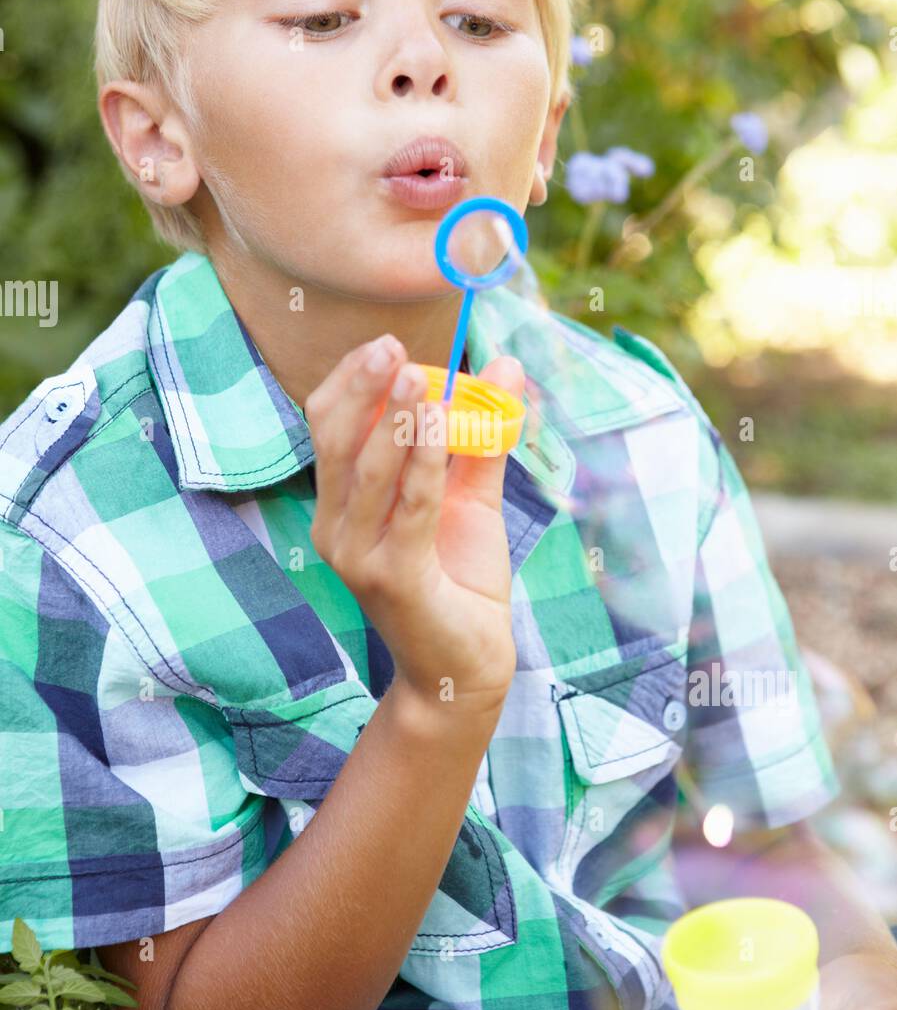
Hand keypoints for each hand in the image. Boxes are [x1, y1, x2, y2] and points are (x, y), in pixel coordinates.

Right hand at [304, 333, 525, 709]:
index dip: (350, 382)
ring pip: (369, 471)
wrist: (466, 665)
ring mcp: (357, 556)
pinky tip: (441, 424)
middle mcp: (335, 528)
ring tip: (415, 375)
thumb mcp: (470, 496)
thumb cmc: (460, 579)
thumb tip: (508, 367)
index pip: (327, 428)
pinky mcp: (391, 577)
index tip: (385, 344)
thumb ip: (483, 434)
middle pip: (335, 441)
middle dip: (362, 389)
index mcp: (341, 504)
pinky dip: (424, 462)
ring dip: (393, 420)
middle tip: (392, 346)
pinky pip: (409, 507)